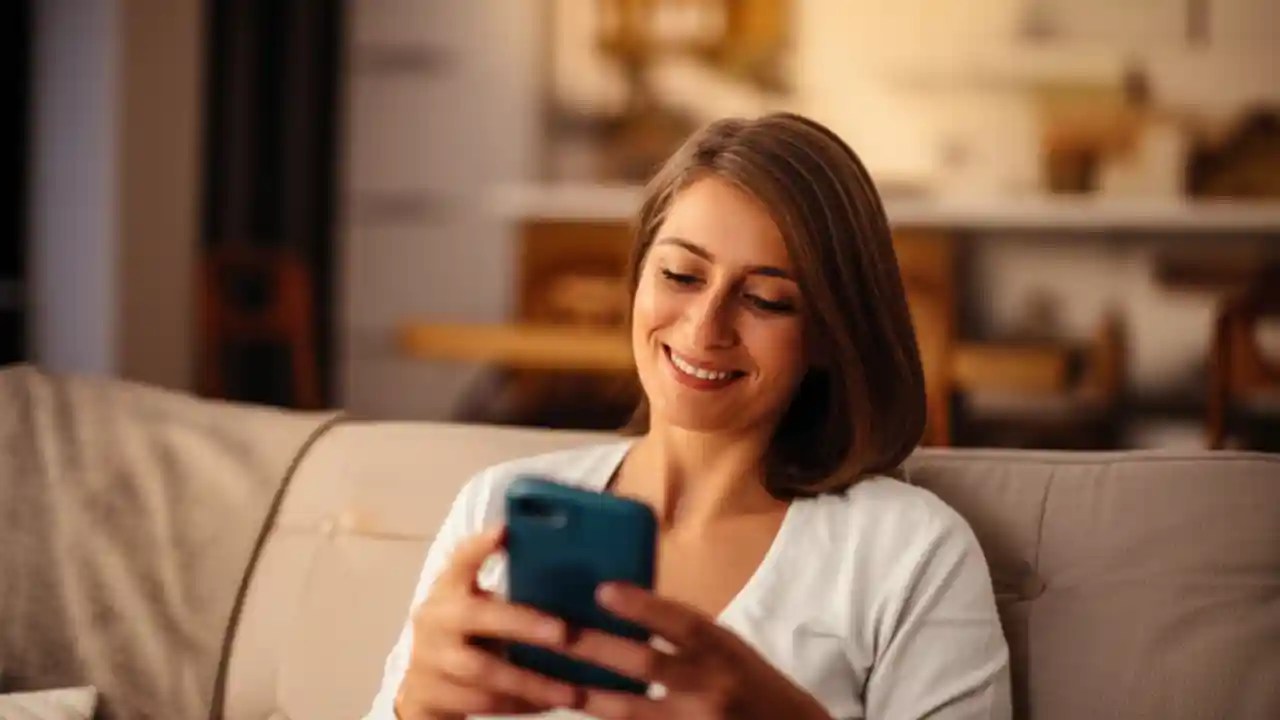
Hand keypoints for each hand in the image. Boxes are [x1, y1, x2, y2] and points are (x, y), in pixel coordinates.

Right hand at [394, 527, 578, 719]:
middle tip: (564, 633)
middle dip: (523, 624)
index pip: (460, 560)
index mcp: (449, 588)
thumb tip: (576, 582)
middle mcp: (436, 618)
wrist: (423, 686)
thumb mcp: (478, 606)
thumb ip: (509, 594)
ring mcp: (430, 659)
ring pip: (483, 671)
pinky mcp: (433, 695)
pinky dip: (520, 704)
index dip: (479, 546)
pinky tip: (550, 702)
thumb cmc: (468, 634)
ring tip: (571, 689)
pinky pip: (484, 702)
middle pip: (476, 617)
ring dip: (531, 681)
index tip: (504, 530)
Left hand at [563, 583, 832, 719]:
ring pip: (630, 711)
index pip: (680, 622)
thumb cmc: (756, 685)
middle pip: (646, 665)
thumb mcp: (731, 649)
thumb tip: (631, 608)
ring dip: (588, 696)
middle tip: (555, 634)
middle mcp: (710, 685)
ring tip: (551, 682)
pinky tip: (578, 709)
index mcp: (723, 649)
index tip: (602, 590)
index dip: (641, 605)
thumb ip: (688, 635)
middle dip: (595, 649)